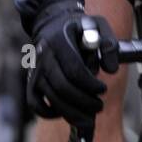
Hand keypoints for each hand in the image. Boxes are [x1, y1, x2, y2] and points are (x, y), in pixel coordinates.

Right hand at [26, 1, 119, 123]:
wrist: (51, 24)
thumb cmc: (78, 28)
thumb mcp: (98, 25)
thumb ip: (109, 44)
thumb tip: (111, 70)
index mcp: (59, 41)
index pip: (74, 70)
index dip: (91, 85)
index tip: (103, 89)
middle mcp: (44, 57)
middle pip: (63, 88)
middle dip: (85, 102)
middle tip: (99, 106)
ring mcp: (35, 71)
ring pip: (52, 99)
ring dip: (73, 112)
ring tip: (90, 116)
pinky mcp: (30, 82)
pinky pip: (35, 105)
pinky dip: (50, 113)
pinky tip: (67, 112)